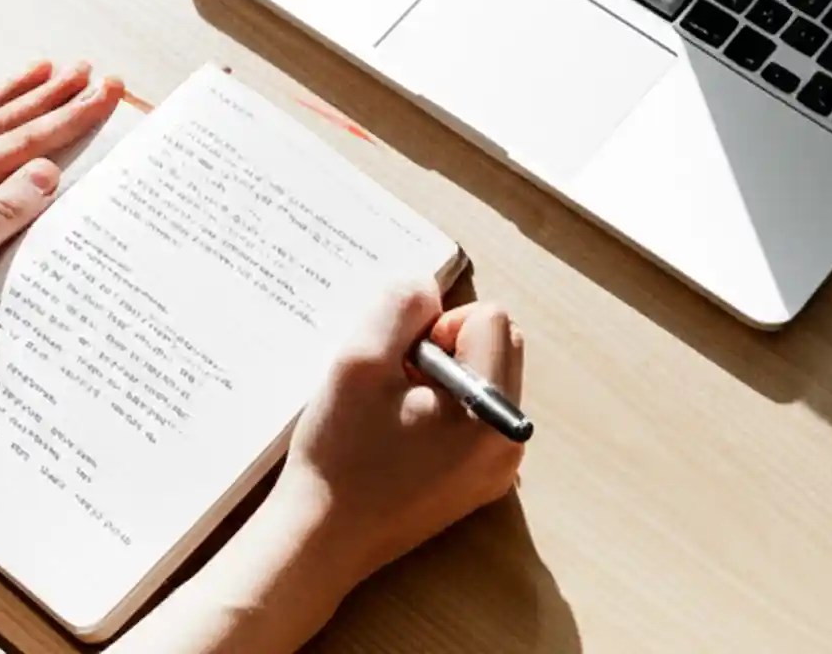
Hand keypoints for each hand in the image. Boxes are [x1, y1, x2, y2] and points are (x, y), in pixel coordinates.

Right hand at [281, 283, 525, 585]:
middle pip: (500, 346)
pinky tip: (400, 435)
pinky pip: (476, 416)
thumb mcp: (358, 360)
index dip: (438, 326)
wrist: (320, 539)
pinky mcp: (479, 482)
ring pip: (487, 379)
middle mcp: (510, 440)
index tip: (400, 363)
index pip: (491, 319)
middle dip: (448, 346)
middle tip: (398, 381)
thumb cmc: (338, 455)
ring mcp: (498, 466)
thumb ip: (400, 307)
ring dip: (444, 376)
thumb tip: (428, 291)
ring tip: (396, 410)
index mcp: (492, 410)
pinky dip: (443, 408)